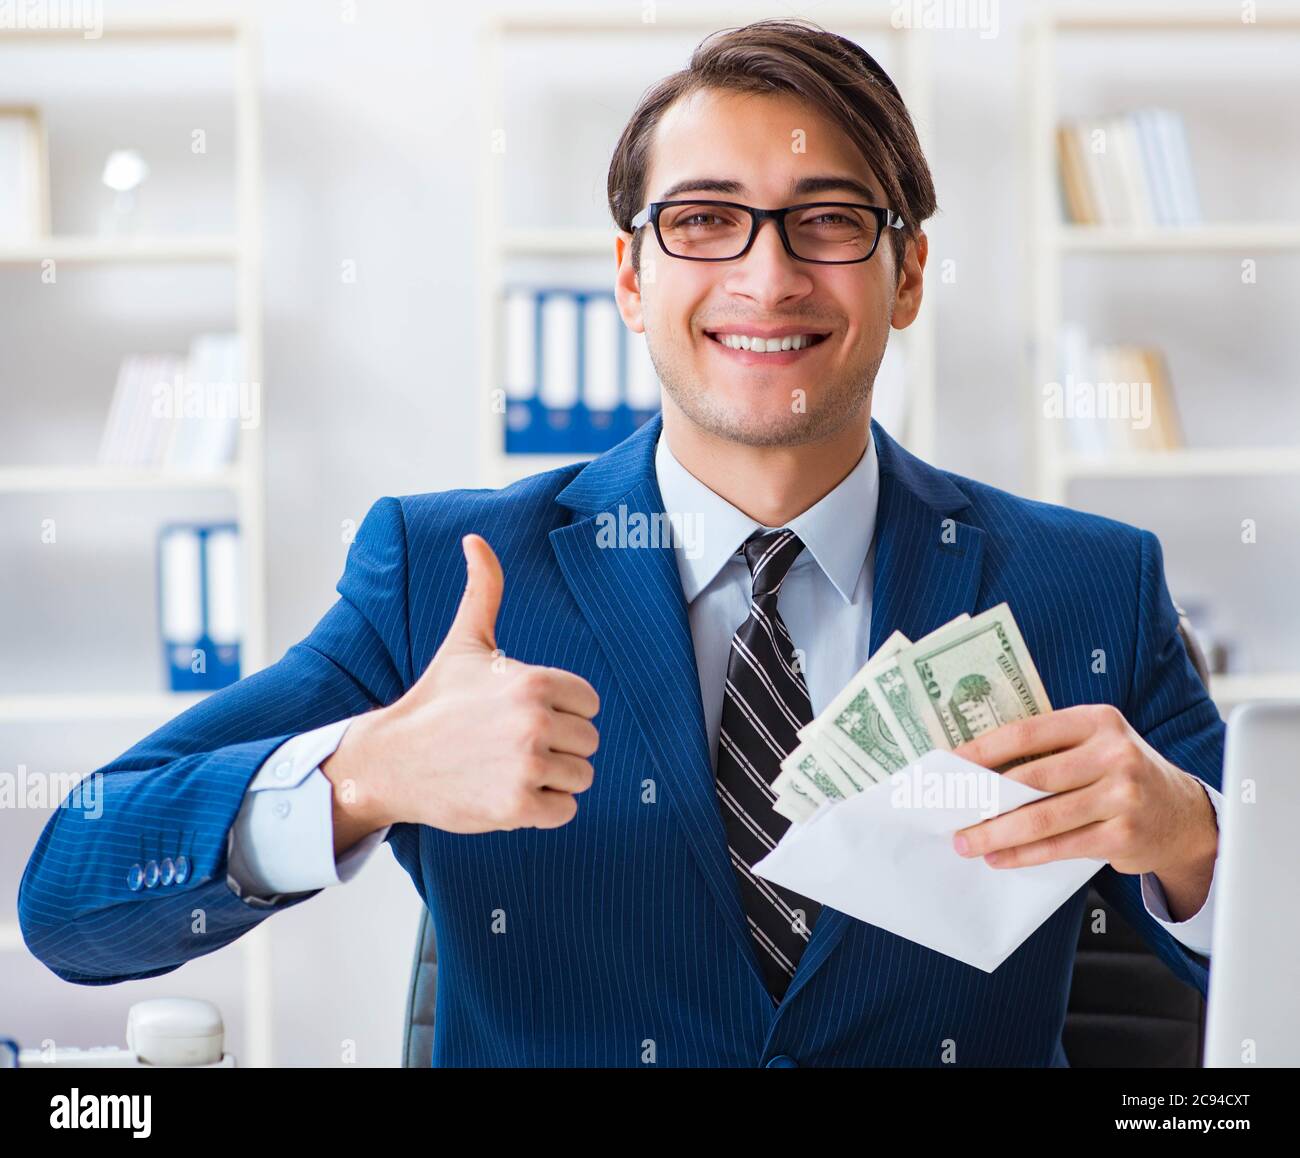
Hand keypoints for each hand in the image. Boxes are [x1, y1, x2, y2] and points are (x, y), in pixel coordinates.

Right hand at [324, 533, 599, 837]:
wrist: (392, 760)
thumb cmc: (436, 699)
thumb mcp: (465, 641)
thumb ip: (483, 590)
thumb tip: (474, 539)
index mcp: (534, 680)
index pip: (590, 703)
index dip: (563, 711)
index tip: (524, 713)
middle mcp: (534, 721)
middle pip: (589, 742)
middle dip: (558, 746)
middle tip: (512, 744)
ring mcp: (527, 766)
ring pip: (581, 777)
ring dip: (552, 779)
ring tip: (509, 767)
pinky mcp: (518, 806)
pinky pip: (566, 811)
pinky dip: (544, 809)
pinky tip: (509, 792)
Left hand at [948, 705, 1216, 914]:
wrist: (1183, 815)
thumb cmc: (1120, 775)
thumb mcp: (1095, 744)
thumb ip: (1049, 750)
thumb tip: (977, 771)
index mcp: (1097, 721)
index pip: (1028, 733)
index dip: (983, 750)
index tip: (950, 764)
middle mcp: (1114, 754)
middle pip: (1031, 778)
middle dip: (983, 798)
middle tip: (950, 810)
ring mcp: (1122, 796)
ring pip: (1043, 817)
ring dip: (997, 833)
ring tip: (967, 841)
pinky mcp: (1123, 835)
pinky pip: (1061, 847)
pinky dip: (1024, 855)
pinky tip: (999, 858)